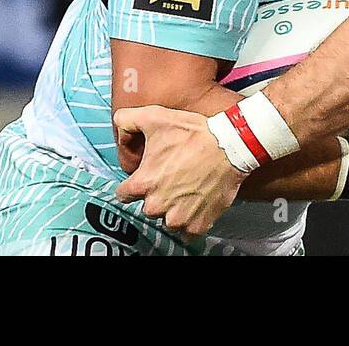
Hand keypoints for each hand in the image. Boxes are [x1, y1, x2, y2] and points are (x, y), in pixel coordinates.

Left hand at [114, 105, 246, 237]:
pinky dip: (191, 221)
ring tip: (186, 191)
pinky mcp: (198, 223)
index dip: (133, 185)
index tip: (146, 178)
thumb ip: (126, 120)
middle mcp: (157, 204)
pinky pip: (187, 232)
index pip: (123, 195)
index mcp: (143, 183)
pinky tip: (197, 203)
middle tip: (173, 180)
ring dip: (173, 210)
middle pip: (147, 208)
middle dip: (156, 196)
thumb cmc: (194, 133)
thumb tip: (118, 125)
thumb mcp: (155, 117)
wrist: (230, 145)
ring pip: (166, 220)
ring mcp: (178, 216)